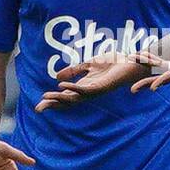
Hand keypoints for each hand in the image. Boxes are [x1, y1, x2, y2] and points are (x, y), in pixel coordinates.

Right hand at [35, 50, 150, 110]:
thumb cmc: (112, 63)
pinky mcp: (102, 87)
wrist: (130, 61)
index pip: (65, 95)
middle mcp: (88, 91)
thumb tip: (56, 77)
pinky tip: (63, 85)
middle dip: (53, 104)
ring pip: (74, 97)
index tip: (39, 105)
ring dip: (60, 97)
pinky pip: (85, 88)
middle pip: (68, 100)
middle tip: (39, 108)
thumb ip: (74, 70)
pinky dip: (73, 87)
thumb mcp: (89, 64)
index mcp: (84, 86)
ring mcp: (94, 90)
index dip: (53, 100)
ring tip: (47, 97)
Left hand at [134, 23, 169, 91]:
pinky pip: (165, 66)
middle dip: (148, 83)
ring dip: (147, 75)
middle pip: (165, 78)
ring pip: (162, 73)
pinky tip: (142, 59)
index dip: (164, 81)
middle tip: (132, 89)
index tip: (153, 88)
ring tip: (132, 79)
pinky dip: (153, 64)